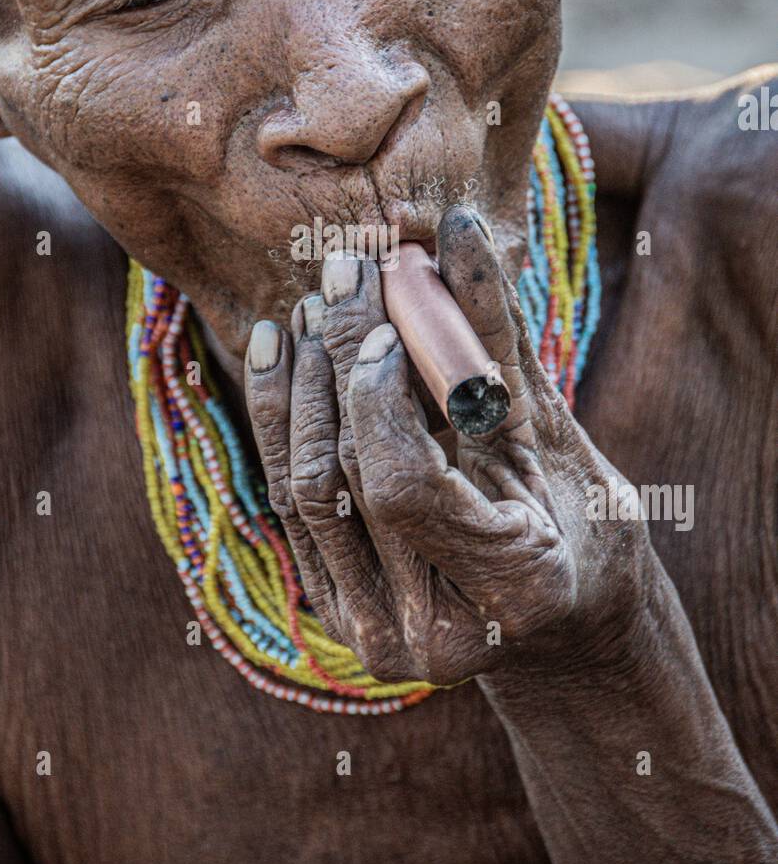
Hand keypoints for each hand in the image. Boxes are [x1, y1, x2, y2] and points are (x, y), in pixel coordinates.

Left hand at [244, 206, 654, 688]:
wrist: (563, 627)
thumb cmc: (585, 526)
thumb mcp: (557, 434)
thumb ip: (500, 341)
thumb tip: (455, 230)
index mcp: (512, 589)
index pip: (403, 486)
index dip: (378, 395)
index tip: (382, 320)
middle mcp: (429, 633)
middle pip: (342, 478)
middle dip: (335, 359)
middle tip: (342, 270)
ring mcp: (371, 632)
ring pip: (301, 490)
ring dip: (297, 384)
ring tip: (310, 304)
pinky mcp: (335, 611)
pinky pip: (288, 504)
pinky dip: (278, 420)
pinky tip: (278, 349)